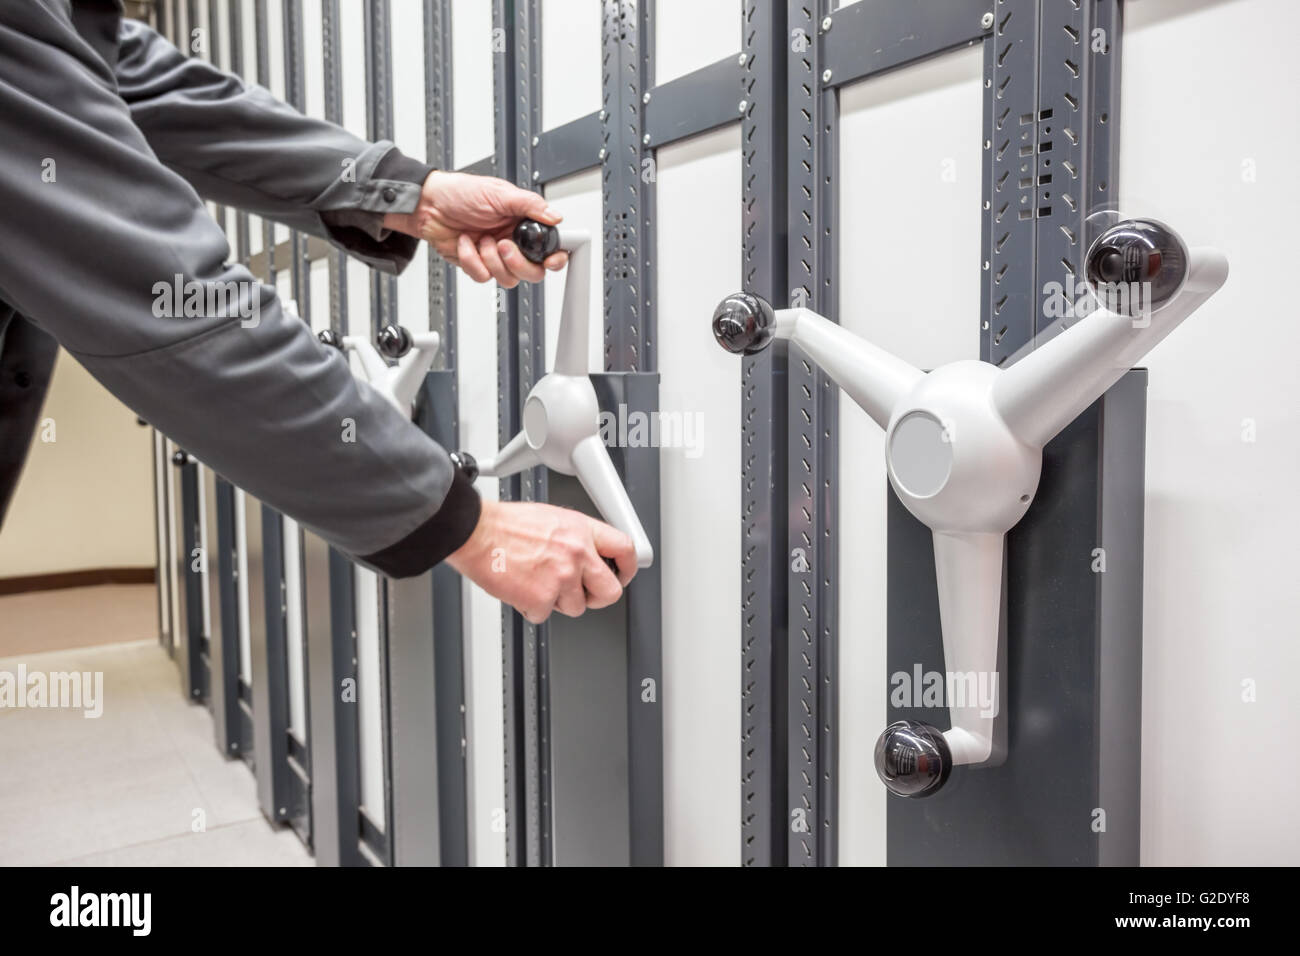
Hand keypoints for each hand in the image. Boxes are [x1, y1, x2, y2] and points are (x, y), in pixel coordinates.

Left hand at [384, 170, 568, 285]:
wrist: (428, 204)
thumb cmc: (460, 192)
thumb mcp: (499, 193)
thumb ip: (530, 205)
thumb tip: (554, 216)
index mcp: (523, 223)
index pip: (549, 246)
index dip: (555, 258)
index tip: (551, 260)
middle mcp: (512, 241)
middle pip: (532, 271)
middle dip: (518, 263)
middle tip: (504, 246)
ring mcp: (494, 256)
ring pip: (508, 278)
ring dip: (491, 260)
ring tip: (481, 240)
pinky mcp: (477, 265)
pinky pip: (483, 276)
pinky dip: (471, 260)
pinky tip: (466, 242)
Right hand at [446, 499, 637, 623]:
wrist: (476, 532)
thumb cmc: (505, 524)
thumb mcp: (552, 518)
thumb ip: (575, 537)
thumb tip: (588, 554)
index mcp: (582, 530)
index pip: (625, 549)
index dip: (628, 567)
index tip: (622, 574)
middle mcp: (577, 553)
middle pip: (611, 590)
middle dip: (599, 597)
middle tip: (585, 595)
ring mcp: (561, 577)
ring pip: (576, 607)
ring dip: (558, 602)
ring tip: (537, 582)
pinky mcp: (542, 598)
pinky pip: (545, 615)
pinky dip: (532, 608)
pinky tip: (521, 588)